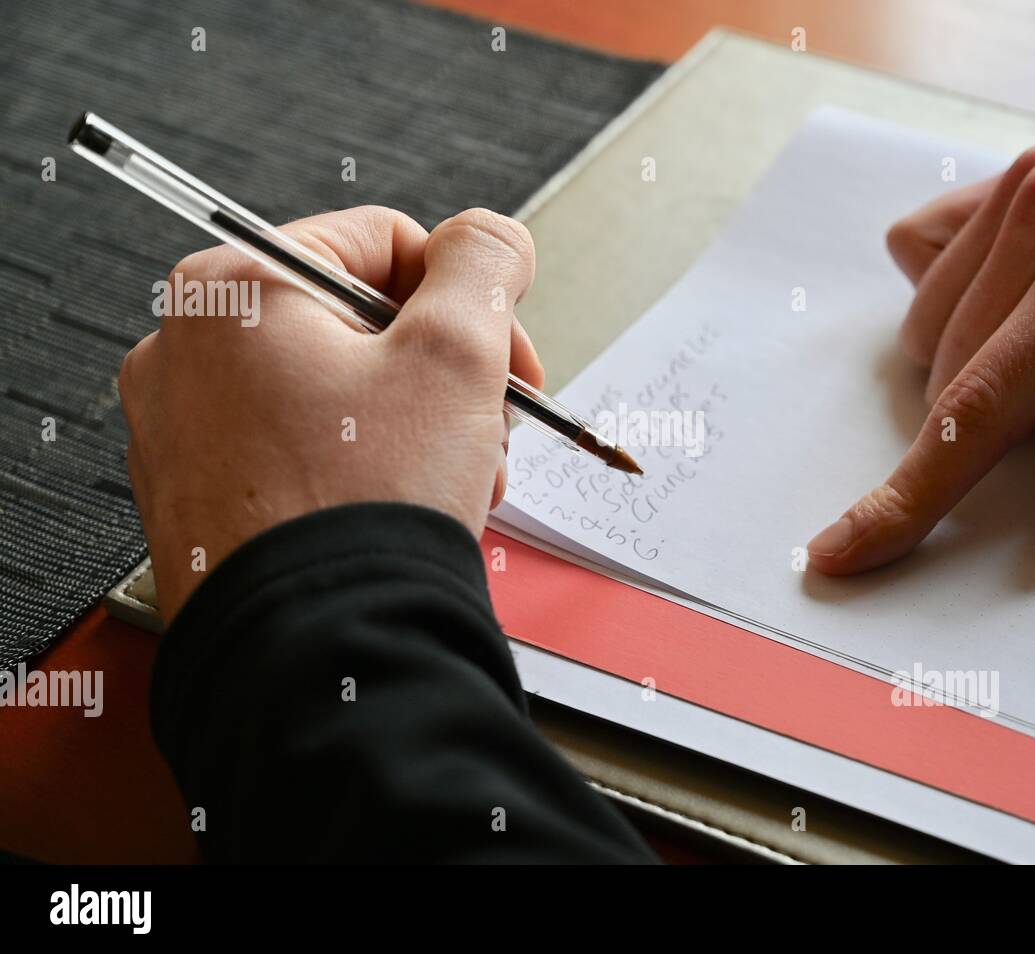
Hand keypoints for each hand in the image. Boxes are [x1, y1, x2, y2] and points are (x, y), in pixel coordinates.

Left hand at [119, 206, 543, 620]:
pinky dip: (361, 469)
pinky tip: (402, 507)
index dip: (466, 295)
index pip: (382, 241)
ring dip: (415, 424)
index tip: (506, 353)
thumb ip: (483, 266)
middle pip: (359, 322)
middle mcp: (187, 351)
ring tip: (454, 479)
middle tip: (488, 424)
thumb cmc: (364, 506)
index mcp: (233, 289)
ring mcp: (184, 430)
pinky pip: (300, 453)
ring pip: (335, 391)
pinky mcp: (200, 498)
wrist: (315, 652)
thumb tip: (488, 239)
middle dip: (444, 374)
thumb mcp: (455, 356)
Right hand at [808, 106, 1034, 573]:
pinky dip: (957, 300)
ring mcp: (1019, 185)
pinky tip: (1026, 293)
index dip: (909, 497)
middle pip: (949, 377)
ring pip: (928, 328)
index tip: (844, 549)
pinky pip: (924, 258)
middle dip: (1010, 414)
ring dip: (985, 361)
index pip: (978, 412)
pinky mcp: (1007, 174)